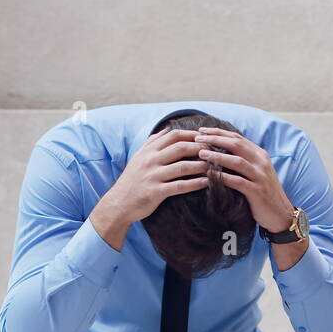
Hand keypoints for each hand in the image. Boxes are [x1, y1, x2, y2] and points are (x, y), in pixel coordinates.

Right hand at [90, 128, 208, 250]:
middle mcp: (150, 160)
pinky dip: (194, 184)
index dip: (191, 135)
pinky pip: (179, 186)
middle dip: (199, 147)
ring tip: (213, 166)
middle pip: (180, 147)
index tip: (205, 137)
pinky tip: (206, 183)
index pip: (173, 135)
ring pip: (182, 167)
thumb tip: (168, 128)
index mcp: (148, 150)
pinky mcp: (155, 192)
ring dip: (200, 165)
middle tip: (214, 150)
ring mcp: (153, 176)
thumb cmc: (132, 180)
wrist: (118, 204)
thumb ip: (153, 142)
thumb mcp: (139, 157)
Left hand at [194, 127, 293, 232]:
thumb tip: (220, 152)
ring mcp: (260, 176)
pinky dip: (223, 177)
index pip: (237, 138)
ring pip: (236, 161)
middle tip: (197, 138)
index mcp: (260, 154)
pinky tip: (209, 175)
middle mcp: (261, 162)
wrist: (280, 214)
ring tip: (200, 154)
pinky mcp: (257, 191)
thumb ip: (243, 161)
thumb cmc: (263, 194)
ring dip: (217, 156)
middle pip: (236, 144)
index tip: (202, 130)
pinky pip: (238, 181)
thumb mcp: (256, 172)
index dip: (218, 132)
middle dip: (215, 139)